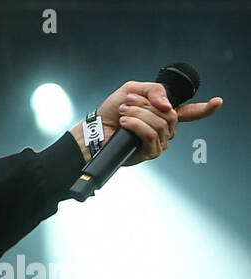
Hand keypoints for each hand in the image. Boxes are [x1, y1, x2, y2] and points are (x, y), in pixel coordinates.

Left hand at [93, 80, 222, 166]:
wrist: (95, 131)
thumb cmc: (111, 112)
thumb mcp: (132, 90)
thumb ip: (153, 90)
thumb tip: (167, 105)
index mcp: (164, 114)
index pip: (190, 112)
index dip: (205, 109)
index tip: (218, 102)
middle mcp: (165, 129)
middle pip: (170, 114)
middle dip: (146, 105)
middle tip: (126, 104)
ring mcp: (159, 142)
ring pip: (161, 124)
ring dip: (138, 114)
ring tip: (122, 113)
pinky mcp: (150, 153)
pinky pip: (151, 134)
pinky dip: (137, 125)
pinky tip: (125, 123)